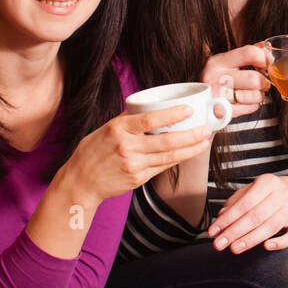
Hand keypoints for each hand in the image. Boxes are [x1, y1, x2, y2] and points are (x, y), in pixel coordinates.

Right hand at [62, 106, 211, 205]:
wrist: (79, 182)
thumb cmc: (93, 151)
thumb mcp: (106, 129)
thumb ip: (128, 120)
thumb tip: (151, 106)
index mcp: (118, 129)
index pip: (149, 120)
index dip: (173, 115)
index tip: (189, 110)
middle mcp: (126, 147)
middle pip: (166, 141)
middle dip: (192, 135)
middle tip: (207, 129)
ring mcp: (133, 165)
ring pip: (169, 157)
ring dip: (191, 149)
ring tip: (205, 141)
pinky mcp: (138, 179)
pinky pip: (162, 167)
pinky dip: (178, 159)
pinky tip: (189, 153)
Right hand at [202, 44, 270, 117]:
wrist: (194, 103)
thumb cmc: (214, 81)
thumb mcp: (224, 63)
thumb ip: (246, 53)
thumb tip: (266, 47)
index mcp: (217, 62)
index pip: (249, 53)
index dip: (265, 58)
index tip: (268, 64)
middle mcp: (215, 78)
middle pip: (254, 78)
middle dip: (264, 82)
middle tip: (261, 83)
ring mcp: (218, 97)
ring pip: (255, 95)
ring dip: (259, 95)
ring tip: (252, 93)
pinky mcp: (222, 113)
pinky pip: (250, 108)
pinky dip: (253, 105)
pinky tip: (244, 102)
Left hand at [209, 174, 287, 253]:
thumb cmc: (267, 194)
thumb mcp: (251, 190)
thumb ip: (236, 202)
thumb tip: (221, 216)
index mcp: (268, 182)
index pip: (244, 204)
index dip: (227, 219)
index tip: (213, 232)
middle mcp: (282, 193)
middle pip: (256, 216)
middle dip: (235, 232)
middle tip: (219, 245)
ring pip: (271, 226)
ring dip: (251, 239)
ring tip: (234, 248)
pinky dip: (281, 243)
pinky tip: (266, 247)